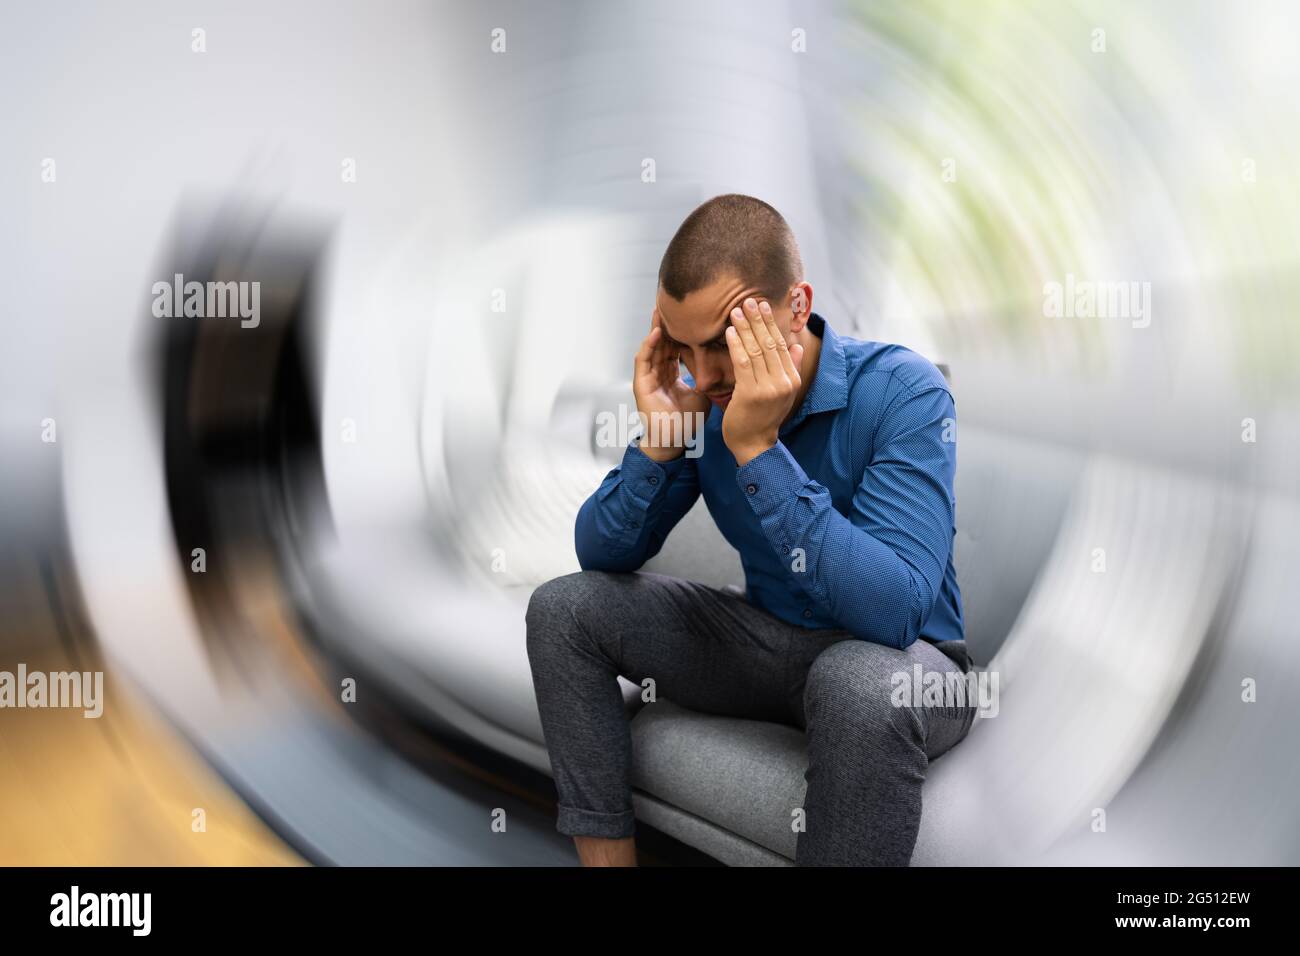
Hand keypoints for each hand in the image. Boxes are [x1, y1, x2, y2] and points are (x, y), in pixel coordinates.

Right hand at [632, 307, 709, 461]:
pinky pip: (643, 360)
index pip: (675, 346)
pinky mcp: (641, 384)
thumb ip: (709, 378)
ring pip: (651, 346)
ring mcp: (648, 377)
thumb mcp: (703, 394)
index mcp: (671, 373)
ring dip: (656, 329)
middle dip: (667, 324)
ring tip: (661, 311)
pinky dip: (649, 346)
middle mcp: (658, 372)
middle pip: (662, 342)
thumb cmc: (687, 421)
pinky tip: (656, 333)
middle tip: (673, 303)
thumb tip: (728, 363)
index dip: (682, 331)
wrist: (674, 441)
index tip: (692, 315)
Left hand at [721, 298, 804, 465]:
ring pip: (756, 350)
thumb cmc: (764, 417)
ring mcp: (768, 388)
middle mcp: (783, 382)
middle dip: (758, 320)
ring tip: (736, 311)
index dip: (771, 323)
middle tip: (748, 300)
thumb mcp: (784, 393)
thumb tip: (798, 346)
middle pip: (770, 343)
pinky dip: (736, 345)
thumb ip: (792, 368)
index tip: (762, 306)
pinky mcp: (751, 394)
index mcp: (792, 379)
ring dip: (745, 328)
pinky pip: (743, 363)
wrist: (754, 445)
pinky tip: (729, 332)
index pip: (782, 344)